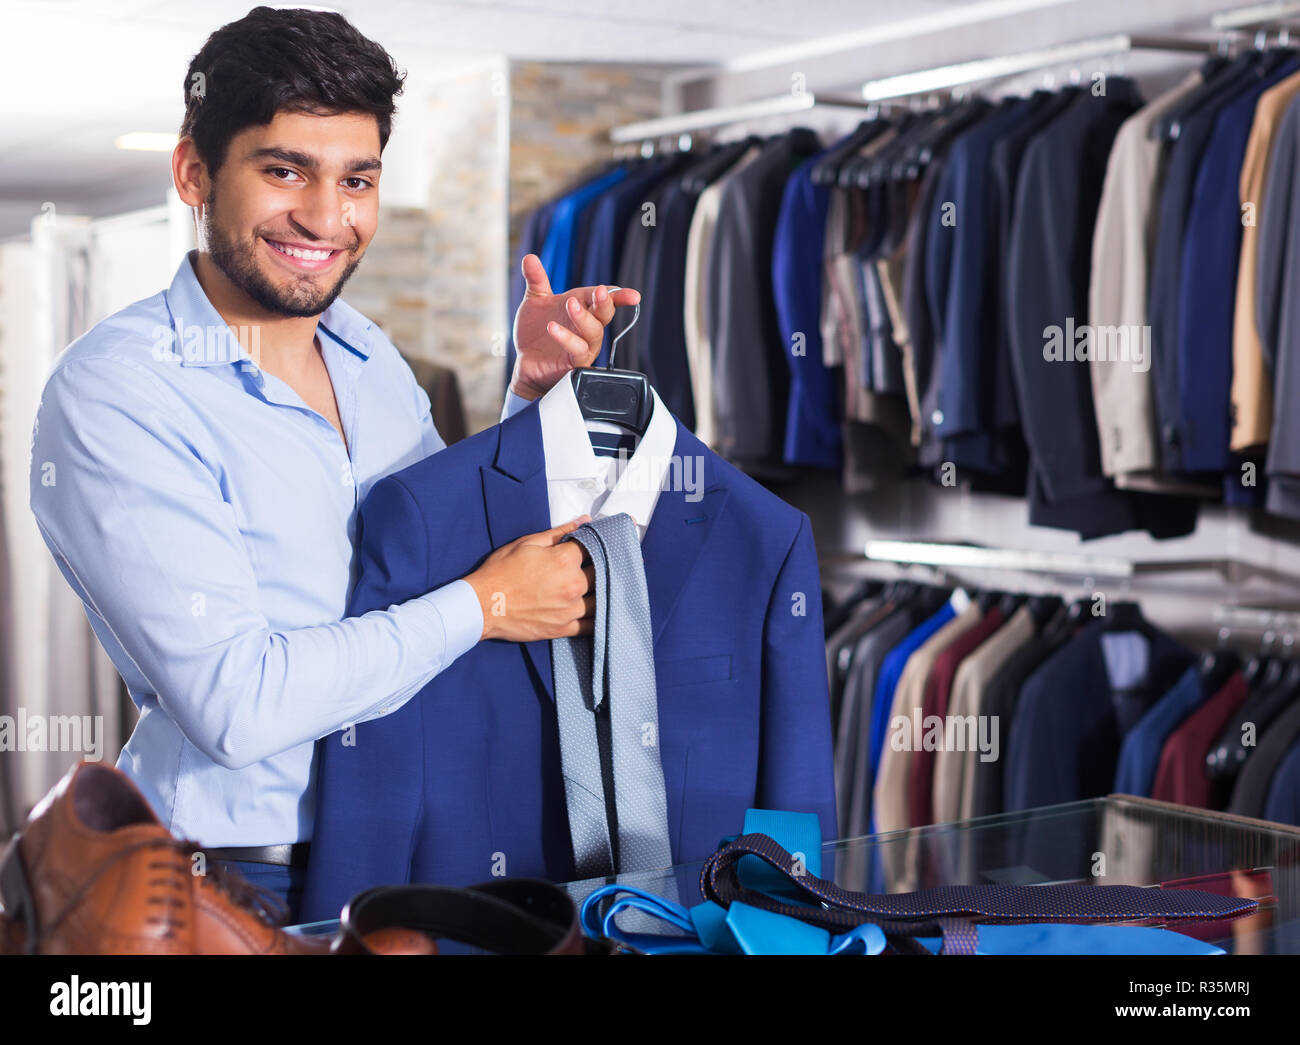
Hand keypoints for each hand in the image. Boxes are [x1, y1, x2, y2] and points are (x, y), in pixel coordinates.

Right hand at [464, 515, 597, 640]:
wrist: (481, 606)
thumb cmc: (500, 572)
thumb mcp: (527, 543)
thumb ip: (559, 533)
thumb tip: (584, 521)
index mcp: (564, 560)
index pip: (594, 546)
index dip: (602, 541)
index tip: (608, 539)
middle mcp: (572, 584)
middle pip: (604, 572)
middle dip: (607, 565)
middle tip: (609, 562)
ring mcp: (570, 609)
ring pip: (603, 598)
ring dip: (607, 591)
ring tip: (609, 585)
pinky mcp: (564, 628)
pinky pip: (592, 625)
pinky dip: (600, 618)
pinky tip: (604, 611)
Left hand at [510, 253, 640, 400]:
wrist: (525, 360)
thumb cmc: (536, 332)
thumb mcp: (535, 301)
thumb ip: (537, 280)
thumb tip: (530, 258)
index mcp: (583, 307)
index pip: (606, 299)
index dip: (620, 296)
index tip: (633, 295)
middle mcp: (587, 326)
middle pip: (604, 314)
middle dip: (604, 303)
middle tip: (599, 292)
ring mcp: (583, 345)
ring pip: (593, 332)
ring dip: (584, 317)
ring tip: (570, 305)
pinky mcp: (573, 362)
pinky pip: (576, 349)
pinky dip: (566, 338)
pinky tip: (552, 328)